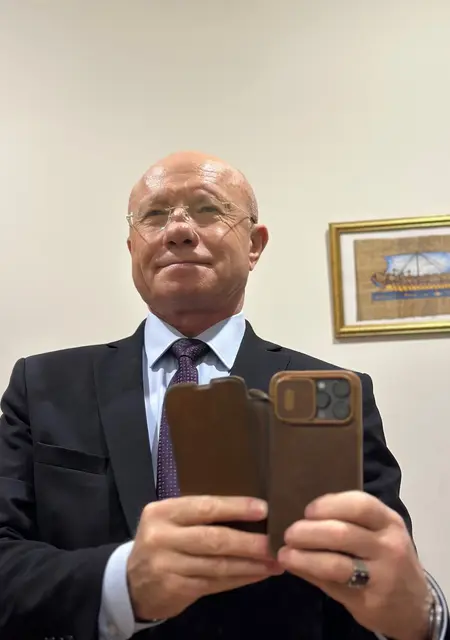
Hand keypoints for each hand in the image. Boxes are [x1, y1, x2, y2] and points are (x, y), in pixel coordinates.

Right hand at [127, 495, 281, 620]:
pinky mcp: (174, 589)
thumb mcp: (171, 521)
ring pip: (217, 565)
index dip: (236, 508)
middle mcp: (162, 536)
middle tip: (275, 541)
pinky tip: (257, 574)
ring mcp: (166, 565)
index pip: (205, 507)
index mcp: (164, 512)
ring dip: (250, 564)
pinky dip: (239, 579)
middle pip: (213, 539)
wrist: (130, 582)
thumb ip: (199, 517)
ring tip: (274, 561)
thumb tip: (250, 512)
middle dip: (248, 541)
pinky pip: (214, 583)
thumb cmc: (161, 542)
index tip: (263, 509)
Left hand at [277, 491, 429, 639]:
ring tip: (285, 554)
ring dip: (304, 557)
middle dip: (309, 532)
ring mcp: (381, 576)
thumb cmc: (387, 558)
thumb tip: (302, 513)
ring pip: (335, 564)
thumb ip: (350, 521)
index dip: (328, 505)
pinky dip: (309, 574)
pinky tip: (296, 568)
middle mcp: (388, 546)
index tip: (307, 510)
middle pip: (342, 533)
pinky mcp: (368, 601)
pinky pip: (332, 585)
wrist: (414, 605)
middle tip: (289, 533)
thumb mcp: (380, 533)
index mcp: (389, 521)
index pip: (359, 504)